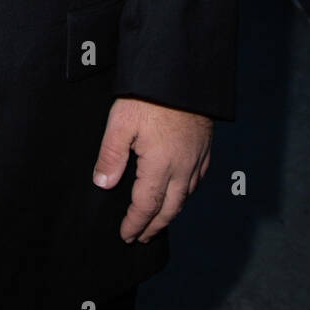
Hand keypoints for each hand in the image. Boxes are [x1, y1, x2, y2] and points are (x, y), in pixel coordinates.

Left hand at [92, 97, 212, 242]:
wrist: (182, 73)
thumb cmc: (149, 95)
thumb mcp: (121, 122)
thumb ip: (111, 155)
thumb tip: (104, 184)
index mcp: (160, 165)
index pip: (147, 205)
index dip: (136, 223)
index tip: (127, 235)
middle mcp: (183, 167)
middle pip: (170, 208)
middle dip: (154, 226)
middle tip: (142, 237)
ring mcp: (197, 157)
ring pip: (186, 196)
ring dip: (171, 211)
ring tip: (158, 219)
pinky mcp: (205, 146)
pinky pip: (198, 179)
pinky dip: (187, 193)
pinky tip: (181, 191)